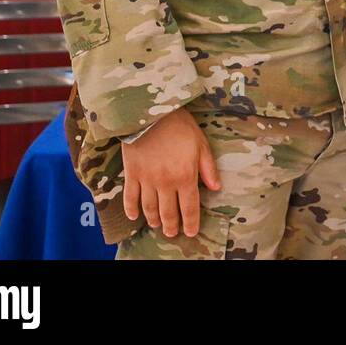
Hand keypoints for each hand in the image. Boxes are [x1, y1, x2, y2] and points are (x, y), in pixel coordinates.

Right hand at [121, 108, 220, 237]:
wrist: (152, 111)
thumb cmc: (180, 126)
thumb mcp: (201, 144)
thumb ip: (208, 168)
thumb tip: (216, 188)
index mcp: (185, 176)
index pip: (190, 207)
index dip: (191, 222)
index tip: (190, 232)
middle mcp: (166, 182)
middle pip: (168, 212)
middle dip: (171, 225)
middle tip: (172, 233)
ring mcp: (147, 179)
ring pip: (150, 208)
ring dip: (154, 220)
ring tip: (157, 226)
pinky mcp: (132, 173)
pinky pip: (130, 197)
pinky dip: (131, 209)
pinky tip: (134, 216)